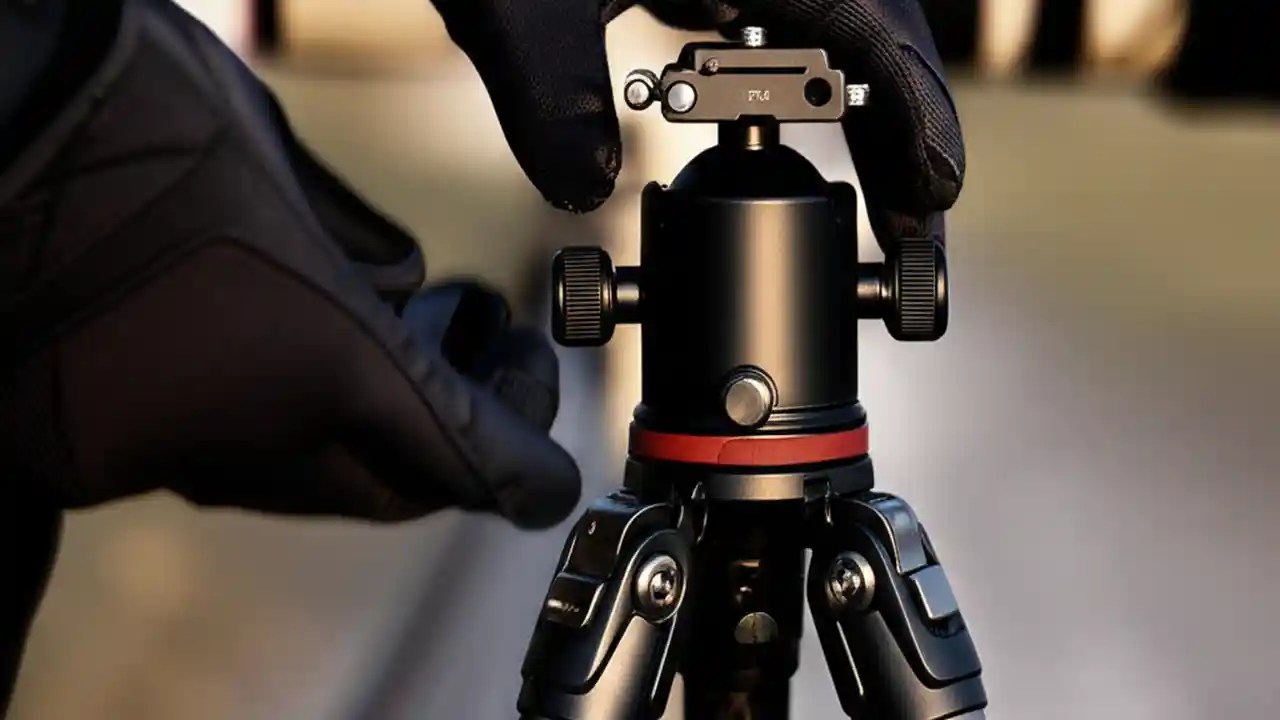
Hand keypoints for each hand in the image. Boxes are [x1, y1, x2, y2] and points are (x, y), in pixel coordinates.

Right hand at [0, 0, 579, 529]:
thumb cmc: (125, 110)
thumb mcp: (285, 166)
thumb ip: (361, 254)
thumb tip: (402, 291)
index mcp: (321, 364)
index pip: (471, 464)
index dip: (526, 470)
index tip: (546, 461)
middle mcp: (244, 438)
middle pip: (397, 494)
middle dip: (450, 448)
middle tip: (474, 373)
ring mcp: (159, 456)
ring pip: (305, 486)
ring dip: (360, 440)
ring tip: (380, 351)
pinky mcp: (89, 453)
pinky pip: (217, 464)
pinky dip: (266, 430)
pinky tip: (274, 359)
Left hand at [431, 0, 963, 244]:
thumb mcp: (522, 5)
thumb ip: (553, 92)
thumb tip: (586, 189)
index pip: (861, 18)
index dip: (911, 105)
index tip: (936, 184)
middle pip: (872, 30)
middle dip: (904, 130)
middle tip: (919, 226)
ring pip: (839, 34)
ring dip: (870, 119)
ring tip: (895, 207)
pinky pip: (791, 33)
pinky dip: (811, 96)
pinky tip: (814, 148)